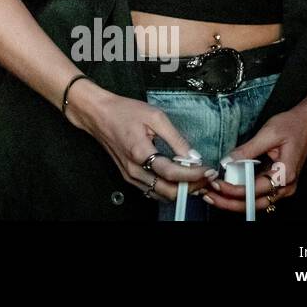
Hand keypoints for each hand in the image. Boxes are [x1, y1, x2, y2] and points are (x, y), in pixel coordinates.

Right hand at [67, 81, 217, 202]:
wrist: (97, 114)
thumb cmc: (123, 111)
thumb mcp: (154, 116)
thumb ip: (176, 138)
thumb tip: (193, 156)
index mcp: (140, 152)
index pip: (173, 172)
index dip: (194, 175)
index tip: (210, 171)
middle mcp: (134, 169)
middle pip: (168, 190)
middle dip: (191, 187)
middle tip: (206, 178)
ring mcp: (129, 175)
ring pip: (160, 194)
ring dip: (180, 191)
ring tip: (196, 180)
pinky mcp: (128, 176)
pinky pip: (151, 191)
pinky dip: (167, 189)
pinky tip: (178, 180)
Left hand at [209, 95, 306, 212]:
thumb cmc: (292, 126)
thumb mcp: (268, 134)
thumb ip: (247, 150)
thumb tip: (227, 162)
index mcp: (285, 174)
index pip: (255, 190)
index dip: (233, 190)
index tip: (215, 183)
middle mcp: (286, 186)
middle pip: (255, 204)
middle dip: (230, 203)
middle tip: (208, 196)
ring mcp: (283, 187)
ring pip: (256, 202)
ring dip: (234, 201)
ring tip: (212, 194)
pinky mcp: (277, 182)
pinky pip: (258, 194)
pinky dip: (242, 194)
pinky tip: (226, 189)